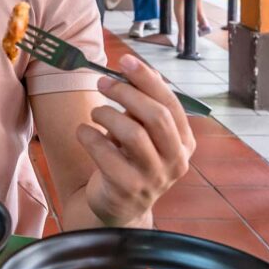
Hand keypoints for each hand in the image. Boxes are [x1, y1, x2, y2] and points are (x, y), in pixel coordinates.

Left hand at [76, 55, 194, 225]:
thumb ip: (145, 104)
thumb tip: (142, 70)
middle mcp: (176, 161)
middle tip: (102, 82)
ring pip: (133, 134)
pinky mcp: (127, 189)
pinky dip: (89, 135)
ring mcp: (154, 178)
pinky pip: (106, 154)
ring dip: (106, 114)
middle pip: (155, 117)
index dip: (147, 79)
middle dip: (126, 93)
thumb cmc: (131, 160)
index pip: (170, 103)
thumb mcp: (144, 132)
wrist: (119, 207)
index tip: (125, 60)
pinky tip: (84, 132)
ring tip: (95, 112)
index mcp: (184, 142)